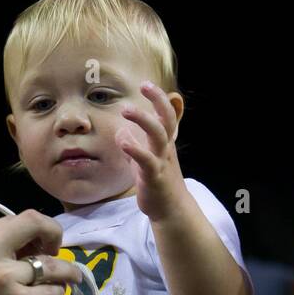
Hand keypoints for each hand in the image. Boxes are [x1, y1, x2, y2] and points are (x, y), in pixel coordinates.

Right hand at [0, 210, 82, 294]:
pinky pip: (51, 292)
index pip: (18, 218)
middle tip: (58, 250)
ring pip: (52, 265)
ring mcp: (5, 279)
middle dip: (55, 235)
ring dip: (66, 271)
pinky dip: (55, 293)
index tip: (41, 242)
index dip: (38, 228)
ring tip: (70, 278)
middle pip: (36, 225)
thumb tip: (32, 244)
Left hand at [116, 82, 188, 221]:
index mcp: (165, 143)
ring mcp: (162, 162)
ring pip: (158, 135)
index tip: (146, 84)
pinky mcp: (154, 177)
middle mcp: (166, 149)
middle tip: (144, 85)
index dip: (158, 98)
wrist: (171, 210)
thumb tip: (122, 130)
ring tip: (126, 109)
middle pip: (166, 119)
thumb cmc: (158, 183)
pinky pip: (146, 160)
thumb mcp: (147, 159)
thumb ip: (135, 143)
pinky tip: (122, 140)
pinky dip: (134, 149)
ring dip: (143, 120)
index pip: (166, 115)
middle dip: (158, 100)